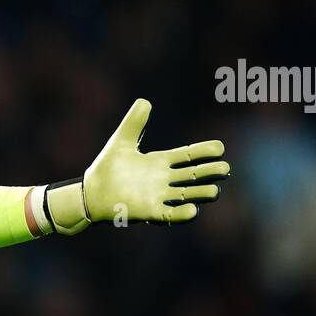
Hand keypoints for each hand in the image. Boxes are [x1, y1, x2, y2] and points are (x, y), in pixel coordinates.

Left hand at [45, 98, 229, 232]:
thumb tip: (145, 101)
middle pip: (192, 175)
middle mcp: (162, 179)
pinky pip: (169, 214)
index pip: (187, 155)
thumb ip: (134, 123)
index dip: (203, 151)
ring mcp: (157, 196)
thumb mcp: (121, 141)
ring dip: (200, 194)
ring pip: (186, 195)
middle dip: (209, 172)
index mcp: (159, 162)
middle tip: (225, 169)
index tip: (220, 148)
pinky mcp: (148, 211)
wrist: (90, 192)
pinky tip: (193, 211)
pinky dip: (181, 214)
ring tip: (215, 191)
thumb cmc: (106, 168)